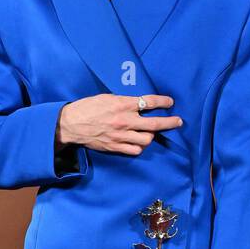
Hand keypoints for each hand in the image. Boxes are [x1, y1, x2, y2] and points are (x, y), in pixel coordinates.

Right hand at [56, 94, 182, 155]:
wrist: (71, 124)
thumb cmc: (87, 108)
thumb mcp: (107, 98)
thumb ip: (124, 102)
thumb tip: (138, 104)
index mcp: (122, 105)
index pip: (149, 102)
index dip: (163, 101)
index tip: (170, 102)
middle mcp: (125, 121)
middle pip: (155, 123)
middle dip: (170, 122)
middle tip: (178, 121)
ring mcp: (121, 136)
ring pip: (147, 139)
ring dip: (151, 136)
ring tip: (150, 132)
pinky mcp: (116, 147)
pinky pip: (136, 150)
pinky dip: (140, 147)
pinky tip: (139, 143)